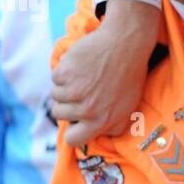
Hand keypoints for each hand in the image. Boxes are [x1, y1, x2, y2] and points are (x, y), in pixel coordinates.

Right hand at [50, 0, 159, 146]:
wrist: (125, 43)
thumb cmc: (130, 75)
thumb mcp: (129, 106)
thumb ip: (114, 126)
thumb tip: (99, 136)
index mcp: (101, 121)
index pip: (73, 140)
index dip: (72, 131)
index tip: (75, 122)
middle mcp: (86, 110)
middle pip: (59, 114)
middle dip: (68, 103)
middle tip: (84, 89)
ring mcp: (74, 92)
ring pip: (55, 95)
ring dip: (65, 86)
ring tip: (85, 75)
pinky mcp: (64, 74)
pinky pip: (54, 77)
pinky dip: (64, 70)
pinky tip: (81, 65)